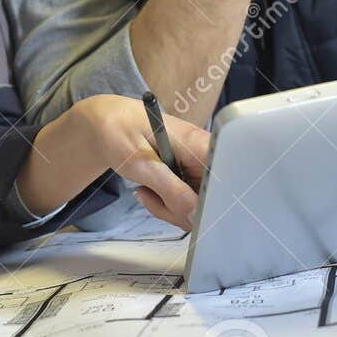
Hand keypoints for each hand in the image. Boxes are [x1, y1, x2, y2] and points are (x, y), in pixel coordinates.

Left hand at [79, 95, 210, 229]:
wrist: (108, 122)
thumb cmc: (120, 129)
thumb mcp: (141, 164)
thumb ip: (171, 190)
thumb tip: (196, 214)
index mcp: (197, 142)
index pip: (227, 172)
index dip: (216, 197)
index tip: (190, 207)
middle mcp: (204, 154)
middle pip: (214, 196)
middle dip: (184, 209)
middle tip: (155, 198)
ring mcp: (198, 167)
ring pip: (200, 205)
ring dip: (172, 208)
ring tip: (148, 190)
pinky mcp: (190, 177)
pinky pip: (188, 203)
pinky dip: (169, 206)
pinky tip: (152, 191)